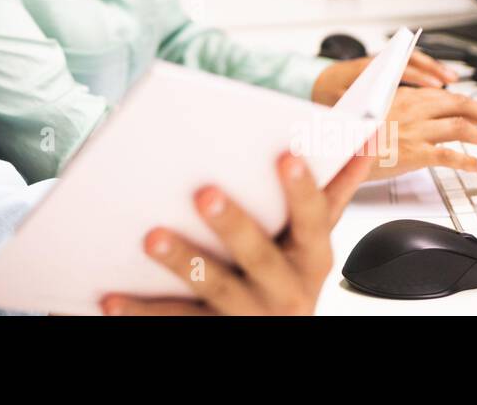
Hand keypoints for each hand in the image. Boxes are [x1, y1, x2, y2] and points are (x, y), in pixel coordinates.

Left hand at [100, 151, 374, 314]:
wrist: (273, 339)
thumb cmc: (288, 274)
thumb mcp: (314, 238)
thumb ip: (334, 189)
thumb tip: (367, 137)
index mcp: (312, 257)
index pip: (314, 220)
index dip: (303, 189)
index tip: (285, 153)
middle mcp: (284, 291)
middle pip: (259, 256)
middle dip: (234, 224)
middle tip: (204, 191)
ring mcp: (245, 315)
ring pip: (214, 291)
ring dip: (184, 263)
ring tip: (151, 236)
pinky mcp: (208, 333)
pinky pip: (173, 322)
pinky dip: (139, 310)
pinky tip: (109, 295)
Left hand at [311, 49, 456, 105]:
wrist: (315, 82)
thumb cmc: (325, 93)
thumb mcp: (336, 103)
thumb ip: (353, 109)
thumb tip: (369, 117)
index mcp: (363, 70)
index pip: (395, 67)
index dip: (417, 76)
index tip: (435, 84)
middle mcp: (375, 63)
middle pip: (409, 59)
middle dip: (432, 68)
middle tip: (452, 79)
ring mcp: (380, 65)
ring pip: (411, 61)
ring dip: (432, 69)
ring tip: (451, 80)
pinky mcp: (384, 70)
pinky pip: (408, 67)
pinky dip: (424, 74)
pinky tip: (437, 85)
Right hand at [365, 88, 476, 180]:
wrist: (338, 148)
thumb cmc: (354, 134)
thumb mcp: (377, 112)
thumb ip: (402, 108)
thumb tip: (424, 113)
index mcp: (404, 97)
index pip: (446, 95)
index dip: (468, 103)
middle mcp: (413, 110)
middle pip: (460, 105)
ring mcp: (415, 131)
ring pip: (461, 128)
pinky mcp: (415, 152)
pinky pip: (450, 155)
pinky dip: (468, 160)